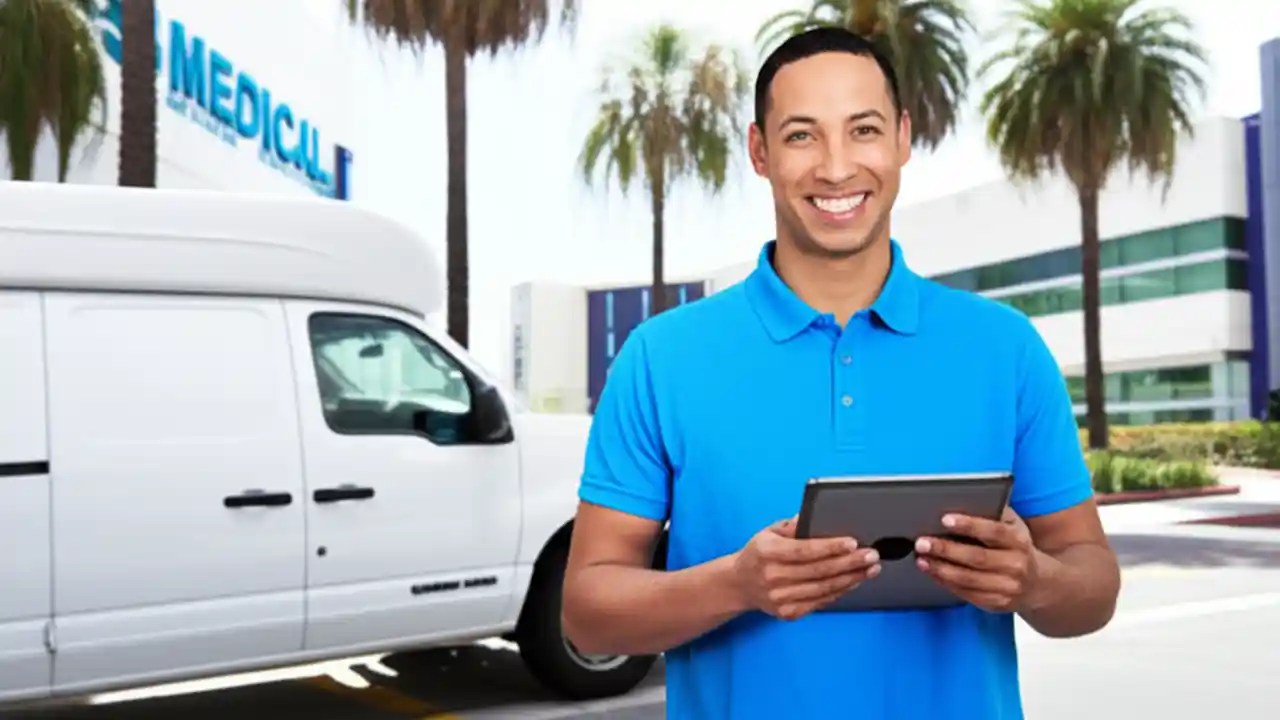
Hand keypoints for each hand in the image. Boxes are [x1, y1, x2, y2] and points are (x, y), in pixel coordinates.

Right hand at [732, 517, 880, 620]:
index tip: (853, 542)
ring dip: (851, 579)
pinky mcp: (788, 612)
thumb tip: (814, 517)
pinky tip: (853, 582)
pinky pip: (821, 602)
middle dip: (850, 562)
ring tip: (869, 569)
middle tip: (871, 555)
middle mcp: (772, 576)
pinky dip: (840, 592)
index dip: (831, 547)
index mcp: (767, 552)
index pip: (805, 550)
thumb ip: (792, 525)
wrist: (739, 584)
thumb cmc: (759, 554)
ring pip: (824, 588)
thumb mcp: (769, 531)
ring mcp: (780, 597)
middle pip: (819, 570)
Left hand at [914, 507, 1041, 612]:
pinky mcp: (997, 603)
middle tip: (922, 542)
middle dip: (946, 549)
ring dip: (941, 569)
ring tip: (921, 559)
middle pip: (977, 557)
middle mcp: (1016, 564)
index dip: (969, 525)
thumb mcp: (1012, 526)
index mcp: (1019, 540)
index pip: (994, 531)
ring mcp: (1008, 587)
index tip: (945, 519)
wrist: (1038, 584)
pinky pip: (967, 594)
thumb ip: (993, 512)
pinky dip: (946, 583)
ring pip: (969, 579)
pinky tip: (933, 573)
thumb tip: (961, 498)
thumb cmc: (1015, 546)